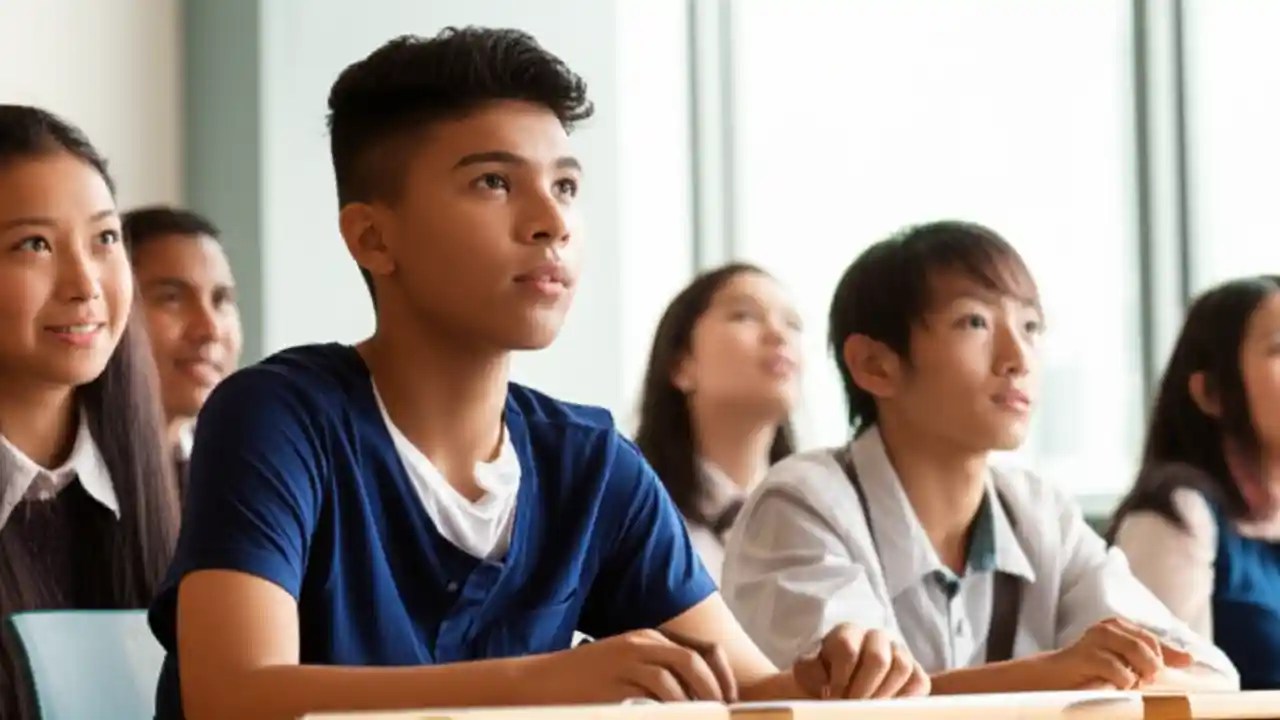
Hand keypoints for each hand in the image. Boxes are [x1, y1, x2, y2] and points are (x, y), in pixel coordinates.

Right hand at [523, 629, 736, 703]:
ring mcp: (626, 662)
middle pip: (693, 661)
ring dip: (694, 703)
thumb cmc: (584, 680)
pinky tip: (672, 717)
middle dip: (714, 690)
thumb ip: (658, 675)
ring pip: (676, 679)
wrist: (539, 682)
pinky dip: (671, 709)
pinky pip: (654, 696)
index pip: (702, 649)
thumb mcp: (625, 668)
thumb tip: (694, 697)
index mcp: (648, 638)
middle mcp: (641, 644)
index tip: (730, 698)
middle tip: (720, 712)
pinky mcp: (614, 684)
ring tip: (701, 717)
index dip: (723, 674)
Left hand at [792, 624, 929, 699]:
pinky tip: (888, 709)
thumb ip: (810, 670)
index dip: (840, 677)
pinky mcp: (915, 672)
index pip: (848, 647)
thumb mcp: (806, 672)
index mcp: (847, 633)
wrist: (835, 689)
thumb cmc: (820, 679)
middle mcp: (875, 638)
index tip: (831, 697)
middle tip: (853, 706)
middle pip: (878, 658)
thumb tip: (826, 683)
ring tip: (869, 710)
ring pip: (902, 667)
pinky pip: (920, 682)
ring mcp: (899, 653)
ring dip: (883, 695)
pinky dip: (906, 698)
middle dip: (863, 689)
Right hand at [1048, 618, 1192, 689]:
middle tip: (1142, 681)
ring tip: (1128, 683)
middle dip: (1151, 667)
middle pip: (1147, 645)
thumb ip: (1151, 658)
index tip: (1182, 666)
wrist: (1054, 678)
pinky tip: (1113, 685)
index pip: (1153, 639)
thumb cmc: (1092, 670)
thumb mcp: (1124, 662)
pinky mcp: (1086, 654)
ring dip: (1137, 674)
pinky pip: (1119, 670)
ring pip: (1136, 652)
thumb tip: (1189, 659)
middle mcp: (1108, 627)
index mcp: (1119, 626)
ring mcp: (1096, 638)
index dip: (1166, 656)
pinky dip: (1122, 682)